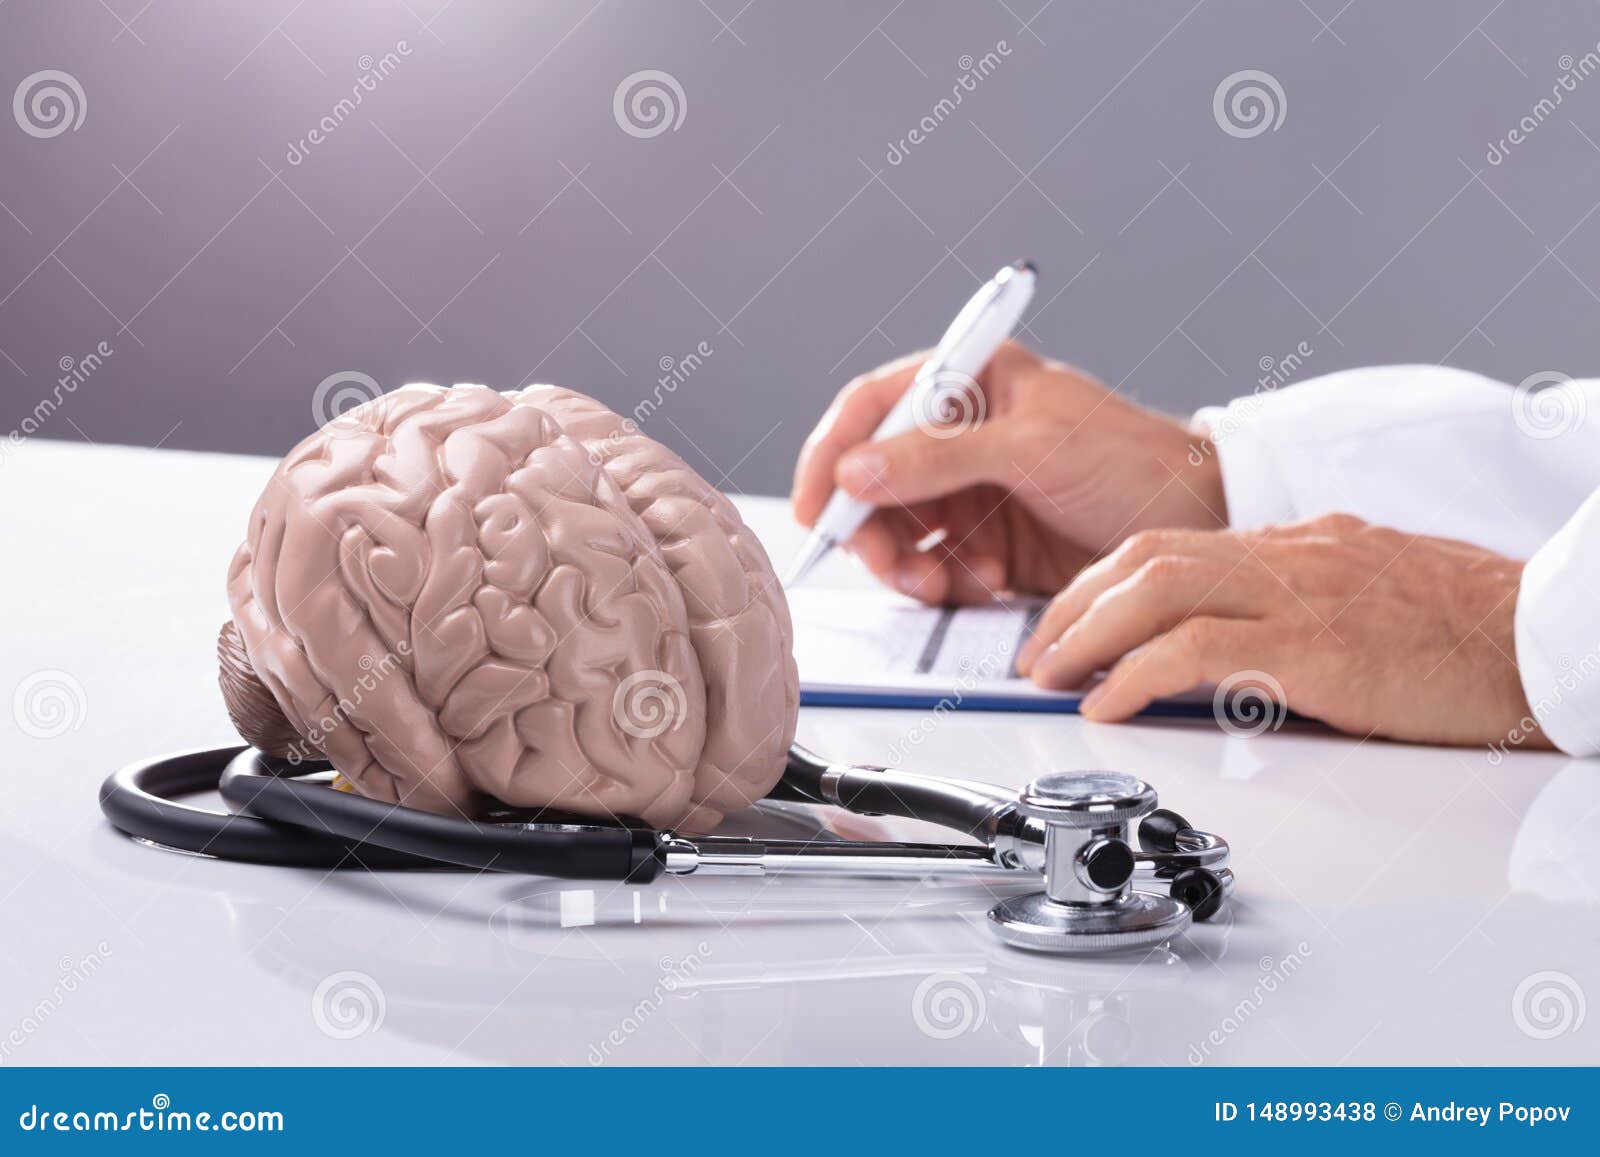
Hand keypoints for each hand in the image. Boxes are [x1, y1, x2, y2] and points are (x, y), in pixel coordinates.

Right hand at [790, 342, 1225, 603]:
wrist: (1196, 522)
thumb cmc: (1131, 459)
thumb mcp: (1031, 447)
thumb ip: (939, 456)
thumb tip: (856, 469)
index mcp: (969, 380)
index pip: (873, 406)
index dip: (832, 453)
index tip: (817, 506)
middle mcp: (960, 433)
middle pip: (873, 478)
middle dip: (873, 527)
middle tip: (889, 565)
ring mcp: (972, 490)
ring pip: (898, 530)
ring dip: (909, 563)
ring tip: (945, 584)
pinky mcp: (988, 541)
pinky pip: (935, 566)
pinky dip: (945, 584)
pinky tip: (985, 584)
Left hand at [1015, 513, 1548, 747]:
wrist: (1544, 636)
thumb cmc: (1470, 626)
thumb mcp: (1368, 595)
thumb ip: (1300, 601)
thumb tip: (1237, 635)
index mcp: (1297, 544)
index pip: (1171, 546)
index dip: (1104, 583)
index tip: (1069, 621)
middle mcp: (1286, 555)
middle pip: (1145, 559)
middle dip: (1075, 604)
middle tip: (1037, 652)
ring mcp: (1298, 595)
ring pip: (1157, 590)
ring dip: (1087, 633)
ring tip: (1050, 674)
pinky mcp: (1314, 647)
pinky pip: (1196, 650)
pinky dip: (1136, 673)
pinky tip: (1106, 702)